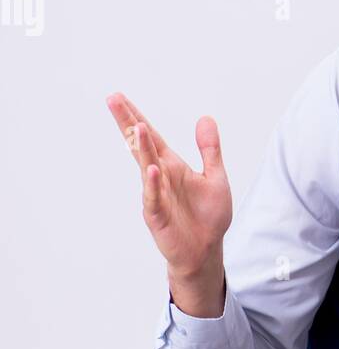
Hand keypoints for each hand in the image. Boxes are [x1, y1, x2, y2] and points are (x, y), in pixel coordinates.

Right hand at [106, 93, 231, 277]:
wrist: (206, 251)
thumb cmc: (208, 216)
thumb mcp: (215, 177)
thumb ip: (209, 149)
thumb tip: (205, 118)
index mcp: (172, 166)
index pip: (151, 137)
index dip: (135, 117)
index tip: (119, 97)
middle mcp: (160, 177)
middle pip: (140, 146)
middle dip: (127, 123)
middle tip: (113, 100)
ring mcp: (156, 195)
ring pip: (146, 168)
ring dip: (141, 148)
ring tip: (136, 127)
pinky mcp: (158, 216)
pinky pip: (153, 198)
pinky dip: (152, 184)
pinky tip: (151, 169)